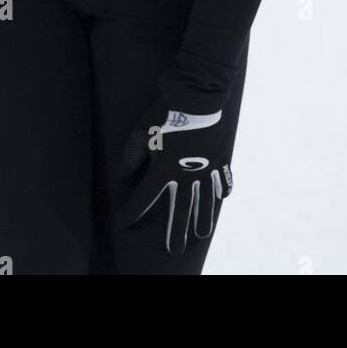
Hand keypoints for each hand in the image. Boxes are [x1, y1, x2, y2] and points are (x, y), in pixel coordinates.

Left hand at [114, 90, 234, 254]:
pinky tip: (223, 198)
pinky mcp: (219, 156)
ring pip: (205, 201)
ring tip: (202, 234)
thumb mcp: (139, 134)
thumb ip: (131, 159)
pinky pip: (222, 177)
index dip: (131, 213)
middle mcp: (185, 175)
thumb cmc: (163, 113)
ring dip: (203, 219)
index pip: (143, 199)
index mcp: (163, 171)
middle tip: (174, 251)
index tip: (123, 222)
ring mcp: (205, 167)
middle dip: (175, 232)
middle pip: (179, 211)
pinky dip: (223, 188)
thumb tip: (125, 179)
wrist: (196, 96)